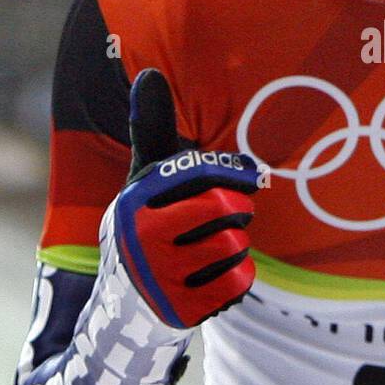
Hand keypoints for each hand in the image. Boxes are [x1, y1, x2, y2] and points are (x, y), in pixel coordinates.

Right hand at [113, 68, 261, 328]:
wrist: (127, 303)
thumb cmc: (150, 224)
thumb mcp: (145, 180)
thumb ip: (153, 130)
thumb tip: (149, 75)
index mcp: (137, 198)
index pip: (199, 173)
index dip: (235, 172)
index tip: (256, 177)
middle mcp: (142, 237)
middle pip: (224, 209)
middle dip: (237, 211)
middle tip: (231, 217)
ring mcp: (160, 277)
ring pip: (233, 246)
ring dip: (237, 245)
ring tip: (217, 247)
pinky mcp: (181, 310)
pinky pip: (238, 283)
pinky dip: (239, 278)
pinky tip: (219, 277)